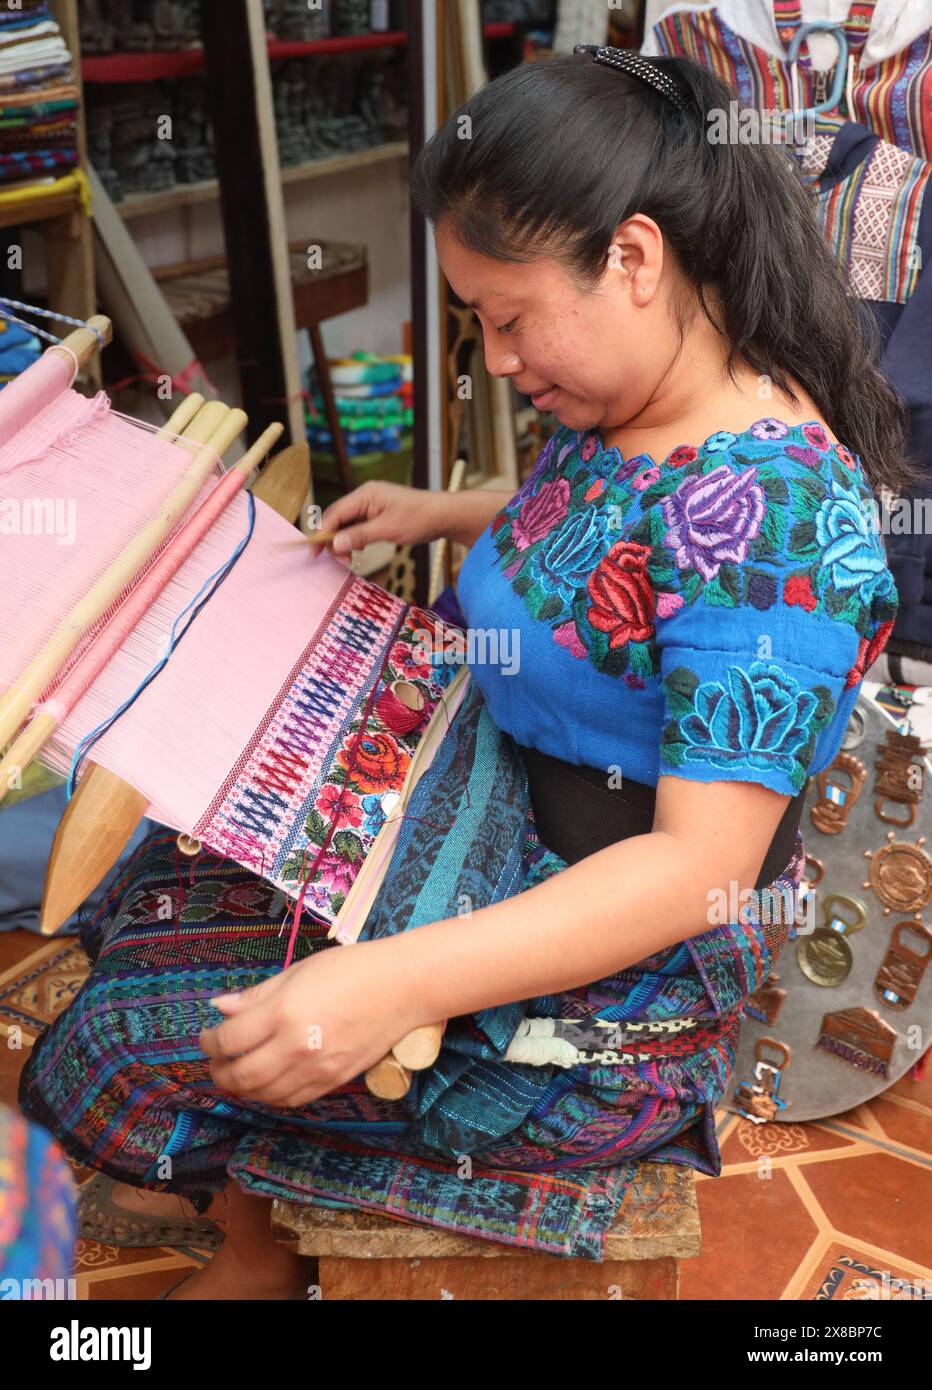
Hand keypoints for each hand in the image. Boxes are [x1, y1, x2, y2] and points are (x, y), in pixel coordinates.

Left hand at [200, 938, 419, 1107]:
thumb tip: (220, 1008)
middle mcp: (296, 1045)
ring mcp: (316, 1068)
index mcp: (284, 1011)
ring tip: (237, 1073)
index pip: (230, 1038)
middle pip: (241, 1074)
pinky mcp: (333, 1081)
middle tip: (215, 1061)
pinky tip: (266, 1083)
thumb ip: (257, 995)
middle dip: (219, 1071)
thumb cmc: (352, 969)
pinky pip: (290, 1100)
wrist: (402, 987)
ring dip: (242, 1087)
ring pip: (263, 1094)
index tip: (207, 1036)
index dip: (209, 1041)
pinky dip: (270, 1096)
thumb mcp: (298, 971)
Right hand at [319, 481, 443, 560]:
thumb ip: (360, 535)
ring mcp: (371, 506)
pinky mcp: (377, 515)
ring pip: (347, 525)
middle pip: (337, 518)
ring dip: (345, 542)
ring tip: (351, 560)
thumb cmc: (419, 518)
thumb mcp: (388, 529)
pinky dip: (355, 540)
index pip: (335, 513)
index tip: (315, 553)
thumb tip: (335, 544)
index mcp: (365, 495)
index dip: (322, 533)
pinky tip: (359, 551)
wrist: (443, 515)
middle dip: (333, 540)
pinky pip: (358, 527)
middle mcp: (365, 497)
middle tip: (340, 561)